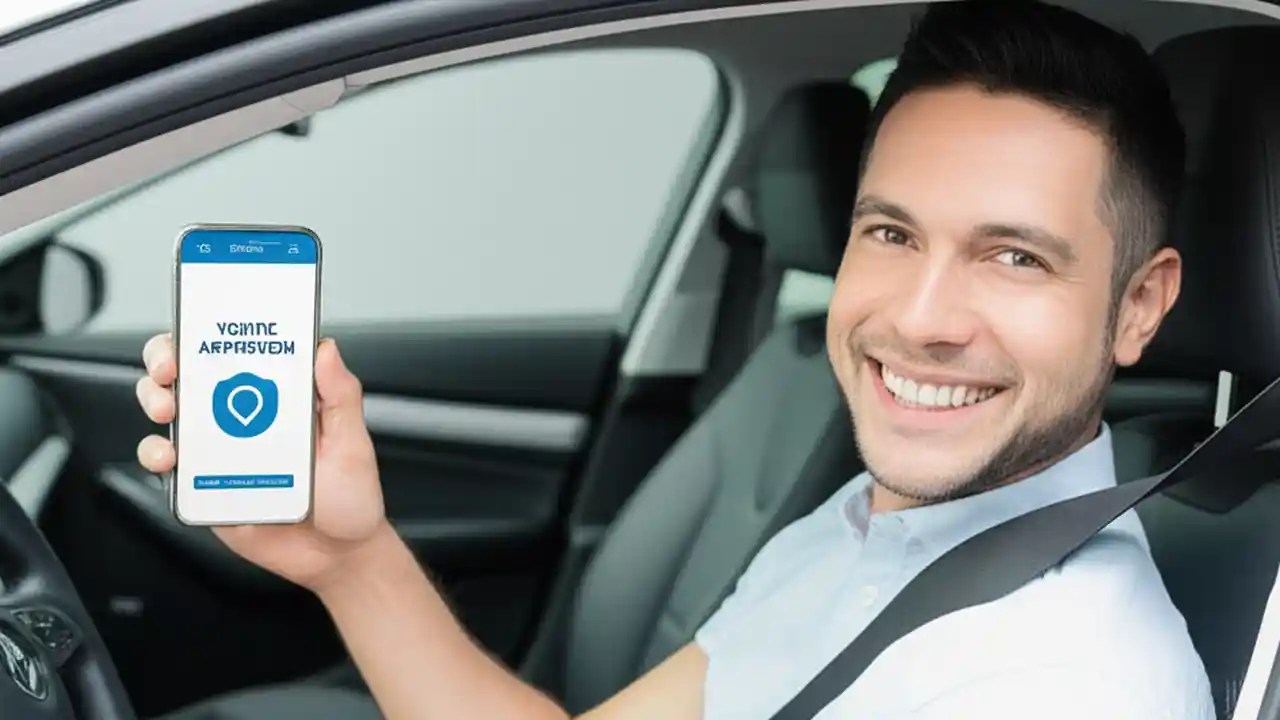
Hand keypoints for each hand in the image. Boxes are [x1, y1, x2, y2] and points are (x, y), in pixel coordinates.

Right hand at [135, 334, 389, 592]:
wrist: (338, 556)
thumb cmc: (349, 497)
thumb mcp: (353, 442)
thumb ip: (341, 396)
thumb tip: (325, 348)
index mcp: (276, 396)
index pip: (236, 351)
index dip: (209, 333)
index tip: (200, 328)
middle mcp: (240, 417)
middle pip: (188, 374)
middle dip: (165, 361)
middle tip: (172, 371)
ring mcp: (218, 451)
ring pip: (168, 413)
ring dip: (155, 402)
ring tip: (169, 412)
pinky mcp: (203, 486)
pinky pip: (167, 465)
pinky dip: (157, 455)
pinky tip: (171, 458)